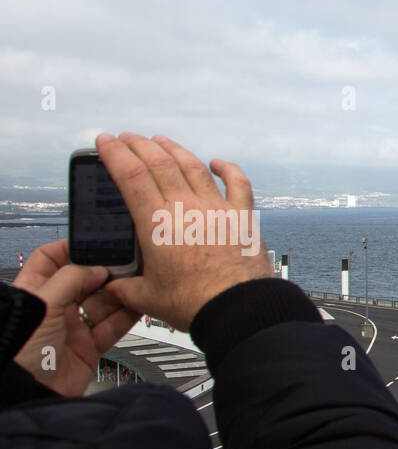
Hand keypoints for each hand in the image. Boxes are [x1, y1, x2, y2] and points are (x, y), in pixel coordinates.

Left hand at [12, 239, 139, 396]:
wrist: (28, 391)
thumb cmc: (20, 349)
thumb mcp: (42, 303)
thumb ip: (70, 280)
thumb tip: (95, 268)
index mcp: (35, 290)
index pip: (51, 259)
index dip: (71, 248)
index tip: (94, 242)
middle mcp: (55, 307)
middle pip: (84, 280)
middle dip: (104, 272)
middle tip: (125, 264)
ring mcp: (73, 327)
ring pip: (102, 303)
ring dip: (119, 293)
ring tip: (135, 283)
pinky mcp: (89, 347)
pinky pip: (112, 327)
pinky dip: (126, 317)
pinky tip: (137, 306)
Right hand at [97, 132, 272, 330]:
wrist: (240, 311)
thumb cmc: (196, 304)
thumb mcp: (148, 298)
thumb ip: (124, 288)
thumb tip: (110, 286)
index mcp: (157, 224)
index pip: (130, 175)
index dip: (114, 153)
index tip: (105, 141)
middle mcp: (187, 208)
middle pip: (159, 162)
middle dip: (139, 145)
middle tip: (128, 137)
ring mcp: (217, 209)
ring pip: (193, 166)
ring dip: (174, 150)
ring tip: (160, 141)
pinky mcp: (242, 217)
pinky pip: (237, 183)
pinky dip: (227, 169)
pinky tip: (218, 163)